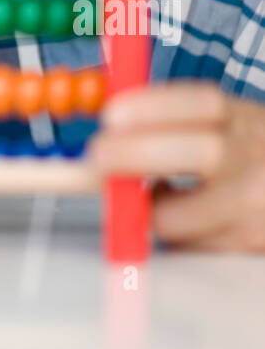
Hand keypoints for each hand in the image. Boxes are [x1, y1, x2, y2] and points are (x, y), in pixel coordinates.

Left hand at [88, 82, 264, 251]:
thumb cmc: (242, 152)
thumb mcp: (223, 123)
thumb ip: (173, 116)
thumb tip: (106, 109)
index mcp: (241, 119)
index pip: (203, 104)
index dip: (153, 107)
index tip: (111, 115)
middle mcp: (253, 159)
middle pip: (203, 153)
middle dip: (140, 153)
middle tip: (98, 156)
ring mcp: (253, 206)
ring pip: (183, 217)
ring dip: (148, 206)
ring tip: (147, 191)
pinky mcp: (245, 244)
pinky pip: (187, 245)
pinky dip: (170, 229)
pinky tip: (178, 212)